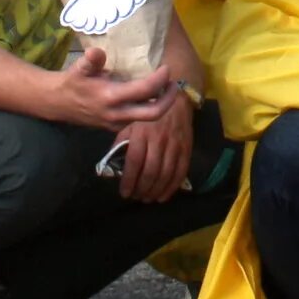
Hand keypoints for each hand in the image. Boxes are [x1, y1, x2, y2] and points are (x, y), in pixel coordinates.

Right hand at [49, 46, 178, 132]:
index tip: (166, 68)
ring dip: (161, 104)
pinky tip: (150, 95)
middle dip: (169, 99)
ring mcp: (117, 123)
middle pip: (154, 113)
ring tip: (166, 87)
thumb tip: (96, 52)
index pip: (144, 91)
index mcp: (110, 97)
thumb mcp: (78, 68)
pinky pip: (138, 119)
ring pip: (148, 118)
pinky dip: (149, 107)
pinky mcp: (116, 127)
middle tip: (175, 84)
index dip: (160, 80)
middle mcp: (117, 114)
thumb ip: (90, 61)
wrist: (58, 103)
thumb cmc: (72, 82)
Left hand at [119, 88, 194, 202]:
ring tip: (148, 198)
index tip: (124, 193)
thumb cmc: (148, 114)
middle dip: (142, 189)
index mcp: (142, 133)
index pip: (134, 161)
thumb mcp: (130, 123)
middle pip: (150, 171)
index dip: (129, 180)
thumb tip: (112, 164)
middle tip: (136, 197)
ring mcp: (174, 144)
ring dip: (155, 190)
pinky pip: (180, 171)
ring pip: (165, 174)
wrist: (176, 99)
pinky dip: (172, 187)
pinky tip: (163, 196)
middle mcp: (158, 139)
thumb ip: (121, 141)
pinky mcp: (186, 148)